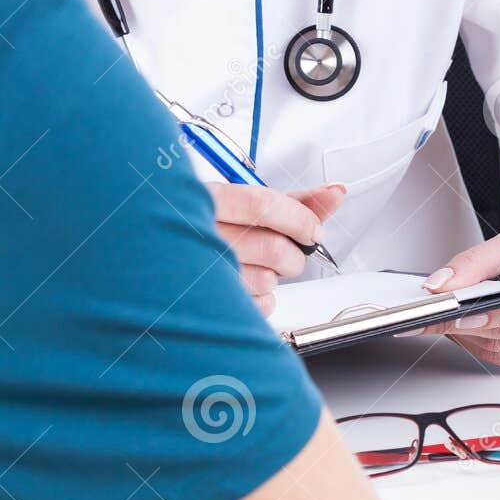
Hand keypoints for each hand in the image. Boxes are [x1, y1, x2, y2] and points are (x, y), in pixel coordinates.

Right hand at [210, 182, 346, 312]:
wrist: (165, 255)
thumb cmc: (207, 226)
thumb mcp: (241, 202)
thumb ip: (290, 200)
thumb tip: (334, 192)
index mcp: (206, 200)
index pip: (264, 206)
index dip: (300, 219)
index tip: (313, 229)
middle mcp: (199, 234)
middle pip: (274, 248)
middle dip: (293, 253)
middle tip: (286, 250)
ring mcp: (201, 272)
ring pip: (268, 280)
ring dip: (274, 275)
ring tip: (256, 265)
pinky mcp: (207, 303)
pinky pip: (258, 307)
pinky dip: (263, 298)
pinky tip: (246, 283)